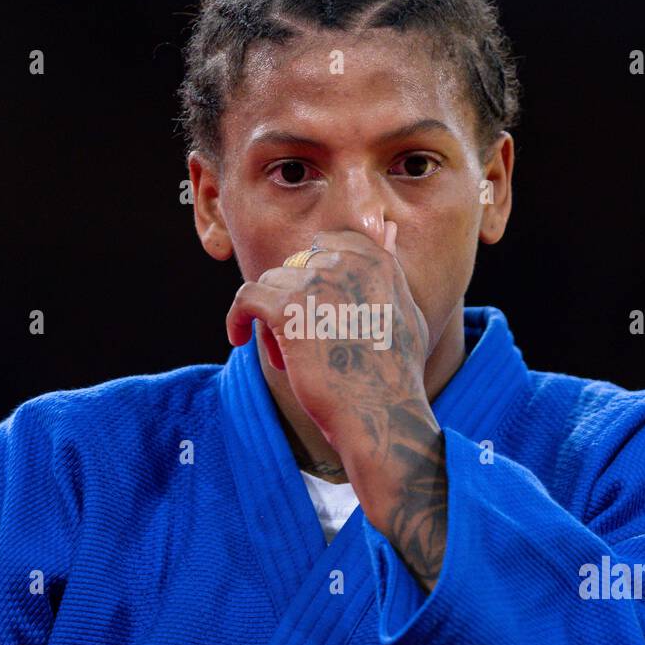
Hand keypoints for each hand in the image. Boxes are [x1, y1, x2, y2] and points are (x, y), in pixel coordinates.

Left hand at [226, 223, 448, 590]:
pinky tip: (239, 338)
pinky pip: (247, 298)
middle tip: (305, 342)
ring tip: (287, 354)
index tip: (314, 309)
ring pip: (271, 284)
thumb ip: (389, 268)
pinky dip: (238, 318)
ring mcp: (315, 282)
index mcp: (376, 258)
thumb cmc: (395, 374)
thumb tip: (385, 230)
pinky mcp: (287, 308)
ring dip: (273, 318)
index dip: (314, 277)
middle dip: (294, 301)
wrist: (381, 414)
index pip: (328, 244)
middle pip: (296, 267)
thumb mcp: (406, 310)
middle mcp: (346, 261)